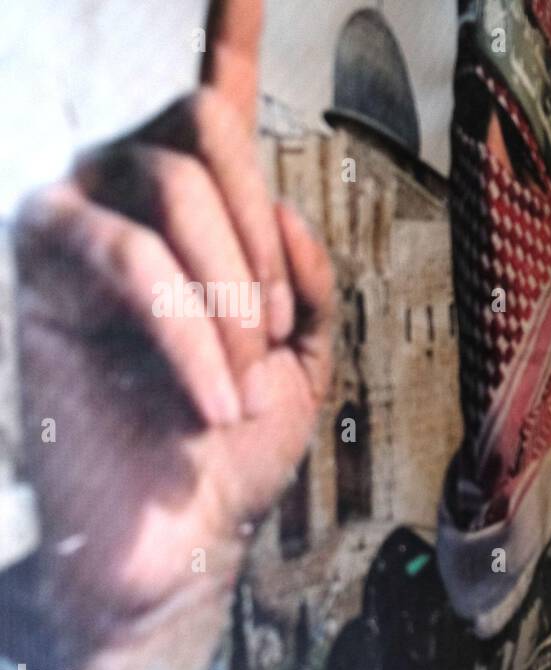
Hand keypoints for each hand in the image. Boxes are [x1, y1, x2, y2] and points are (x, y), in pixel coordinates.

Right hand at [12, 0, 332, 669]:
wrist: (178, 536)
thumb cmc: (233, 448)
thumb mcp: (303, 358)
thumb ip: (304, 274)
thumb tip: (285, 208)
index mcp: (206, 218)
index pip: (214, 99)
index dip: (228, 30)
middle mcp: (134, 198)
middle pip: (202, 127)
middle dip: (257, 235)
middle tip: (265, 327)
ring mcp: (80, 225)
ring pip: (173, 190)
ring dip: (229, 293)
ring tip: (235, 381)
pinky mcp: (43, 272)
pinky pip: (130, 261)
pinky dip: (190, 332)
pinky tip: (211, 401)